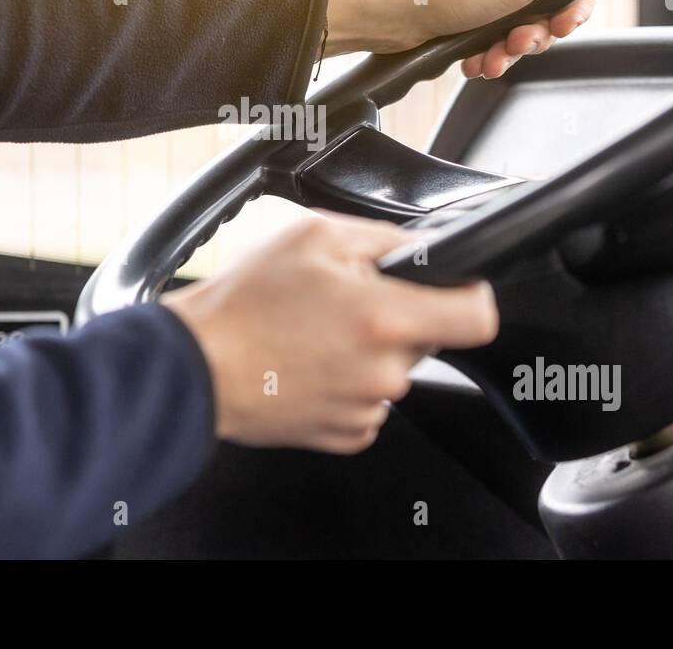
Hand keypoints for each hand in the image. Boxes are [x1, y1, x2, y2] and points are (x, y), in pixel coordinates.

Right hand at [162, 213, 495, 453]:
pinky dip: (348, 383)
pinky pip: (370, 402)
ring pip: (394, 369)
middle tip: (343, 304)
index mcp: (383, 317)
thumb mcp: (313, 236)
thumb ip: (383, 238)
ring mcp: (366, 408)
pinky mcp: (347, 435)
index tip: (454, 289)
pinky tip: (310, 366)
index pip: (477, 316)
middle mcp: (383, 371)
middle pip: (428, 338)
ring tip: (314, 335)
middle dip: (396, 316)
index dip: (471, 295)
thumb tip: (422, 248)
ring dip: (368, 351)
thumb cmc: (243, 304)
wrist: (196, 368)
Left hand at [324, 0, 633, 78]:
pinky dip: (485, 57)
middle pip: (547, 11)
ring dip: (509, 52)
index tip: (562, 24)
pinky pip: (488, 44)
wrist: (389, 11)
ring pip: (517, 31)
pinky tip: (475, 62)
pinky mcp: (460, 16)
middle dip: (536, 36)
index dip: (572, 10)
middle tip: (518, 41)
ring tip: (491, 56)